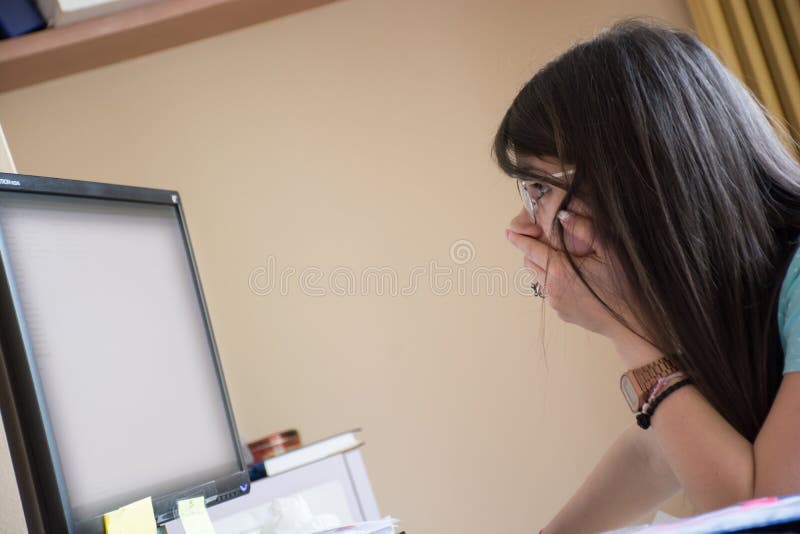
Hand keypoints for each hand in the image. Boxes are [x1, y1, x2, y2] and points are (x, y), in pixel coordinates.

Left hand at [506, 208, 659, 365]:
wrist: (634, 323)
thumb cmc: (626, 285)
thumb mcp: (610, 250)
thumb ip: (585, 229)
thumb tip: (562, 215)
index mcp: (560, 270)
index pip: (530, 250)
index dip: (518, 239)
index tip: (509, 231)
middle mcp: (552, 288)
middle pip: (530, 263)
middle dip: (531, 250)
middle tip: (539, 239)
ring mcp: (556, 303)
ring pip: (538, 278)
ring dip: (542, 265)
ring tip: (557, 256)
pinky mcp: (562, 313)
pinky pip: (550, 292)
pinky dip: (553, 281)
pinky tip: (572, 276)